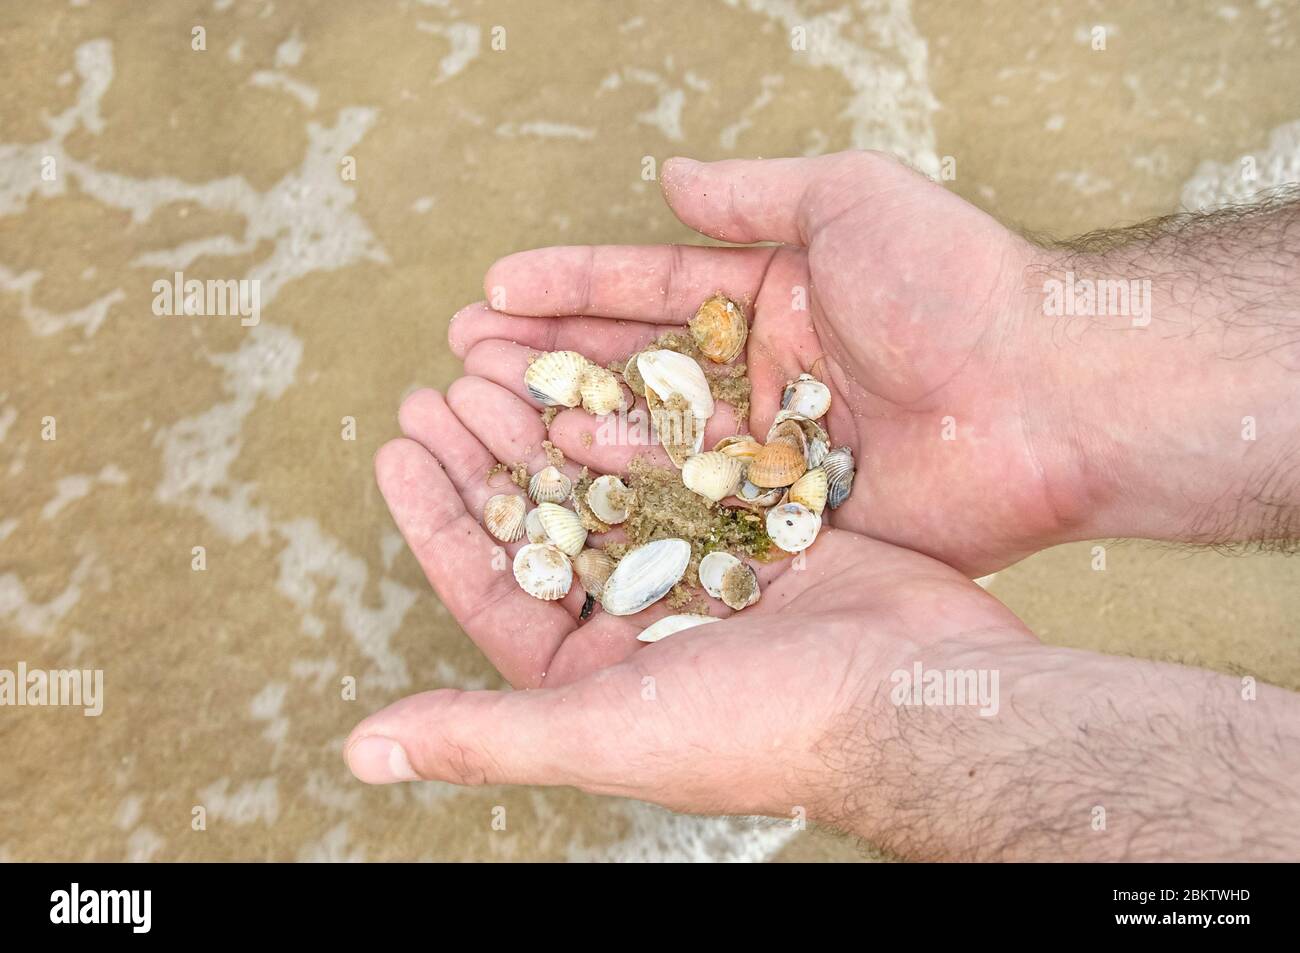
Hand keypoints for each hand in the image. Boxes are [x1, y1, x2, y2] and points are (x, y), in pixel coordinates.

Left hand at [351, 389, 1032, 822]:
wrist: (925, 695)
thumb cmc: (762, 726)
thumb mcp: (605, 730)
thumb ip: (485, 734)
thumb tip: (358, 752)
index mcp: (596, 680)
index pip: (491, 588)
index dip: (438, 517)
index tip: (398, 446)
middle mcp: (643, 627)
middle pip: (547, 524)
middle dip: (492, 454)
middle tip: (445, 385)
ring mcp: (704, 574)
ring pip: (608, 480)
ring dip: (555, 420)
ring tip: (504, 362)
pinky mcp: (759, 529)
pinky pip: (682, 459)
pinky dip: (641, 414)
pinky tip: (603, 367)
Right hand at [446, 152, 1091, 577]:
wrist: (1049, 398)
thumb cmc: (959, 284)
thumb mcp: (853, 201)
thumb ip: (756, 196)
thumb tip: (669, 177)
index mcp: (773, 297)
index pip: (649, 287)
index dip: (571, 286)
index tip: (496, 289)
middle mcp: (760, 375)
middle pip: (633, 366)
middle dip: (548, 359)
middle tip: (465, 360)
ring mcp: (769, 450)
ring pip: (649, 435)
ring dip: (567, 420)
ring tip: (485, 411)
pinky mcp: (787, 515)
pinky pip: (691, 498)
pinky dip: (629, 486)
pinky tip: (562, 472)